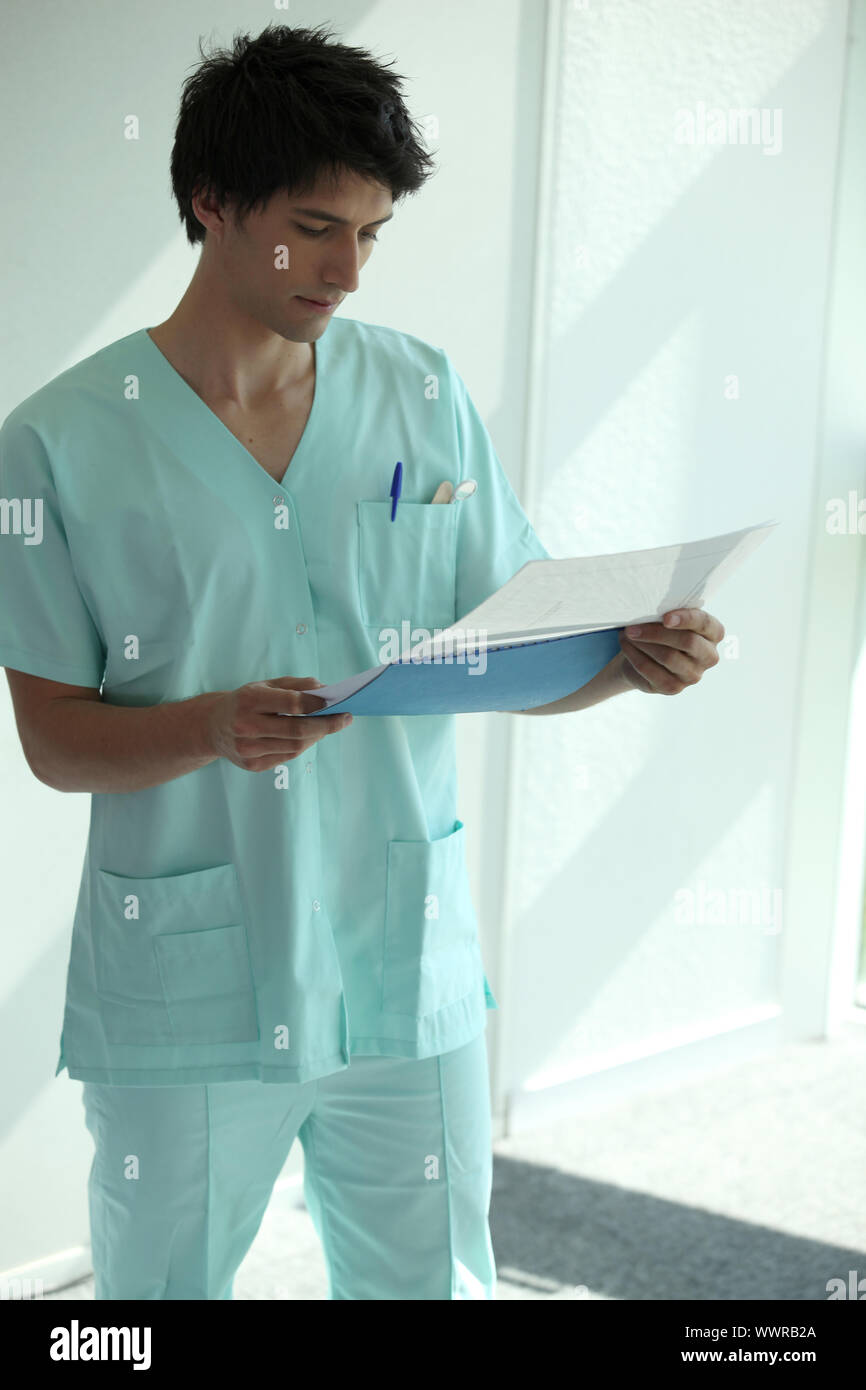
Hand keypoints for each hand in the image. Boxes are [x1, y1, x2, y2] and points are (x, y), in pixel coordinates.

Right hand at [206, 676, 352, 771]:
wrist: (212, 727)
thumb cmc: (245, 702)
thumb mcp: (265, 685)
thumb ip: (296, 685)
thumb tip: (325, 691)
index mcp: (249, 700)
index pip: (291, 703)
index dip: (316, 704)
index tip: (336, 702)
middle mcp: (246, 726)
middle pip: (297, 730)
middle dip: (326, 725)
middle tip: (345, 719)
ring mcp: (248, 749)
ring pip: (295, 746)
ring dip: (316, 736)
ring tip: (327, 726)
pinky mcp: (252, 765)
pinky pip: (287, 757)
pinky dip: (302, 746)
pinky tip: (309, 737)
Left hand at [617, 609, 724, 694]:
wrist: (646, 656)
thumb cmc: (663, 630)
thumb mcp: (670, 619)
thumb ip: (669, 613)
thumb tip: (649, 607)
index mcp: (713, 633)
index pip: (704, 623)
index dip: (686, 619)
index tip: (665, 618)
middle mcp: (708, 656)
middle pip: (688, 641)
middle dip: (657, 633)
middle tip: (632, 627)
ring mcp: (693, 675)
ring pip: (668, 657)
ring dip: (643, 643)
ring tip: (628, 634)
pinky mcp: (674, 688)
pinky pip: (652, 671)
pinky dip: (635, 656)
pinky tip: (626, 645)